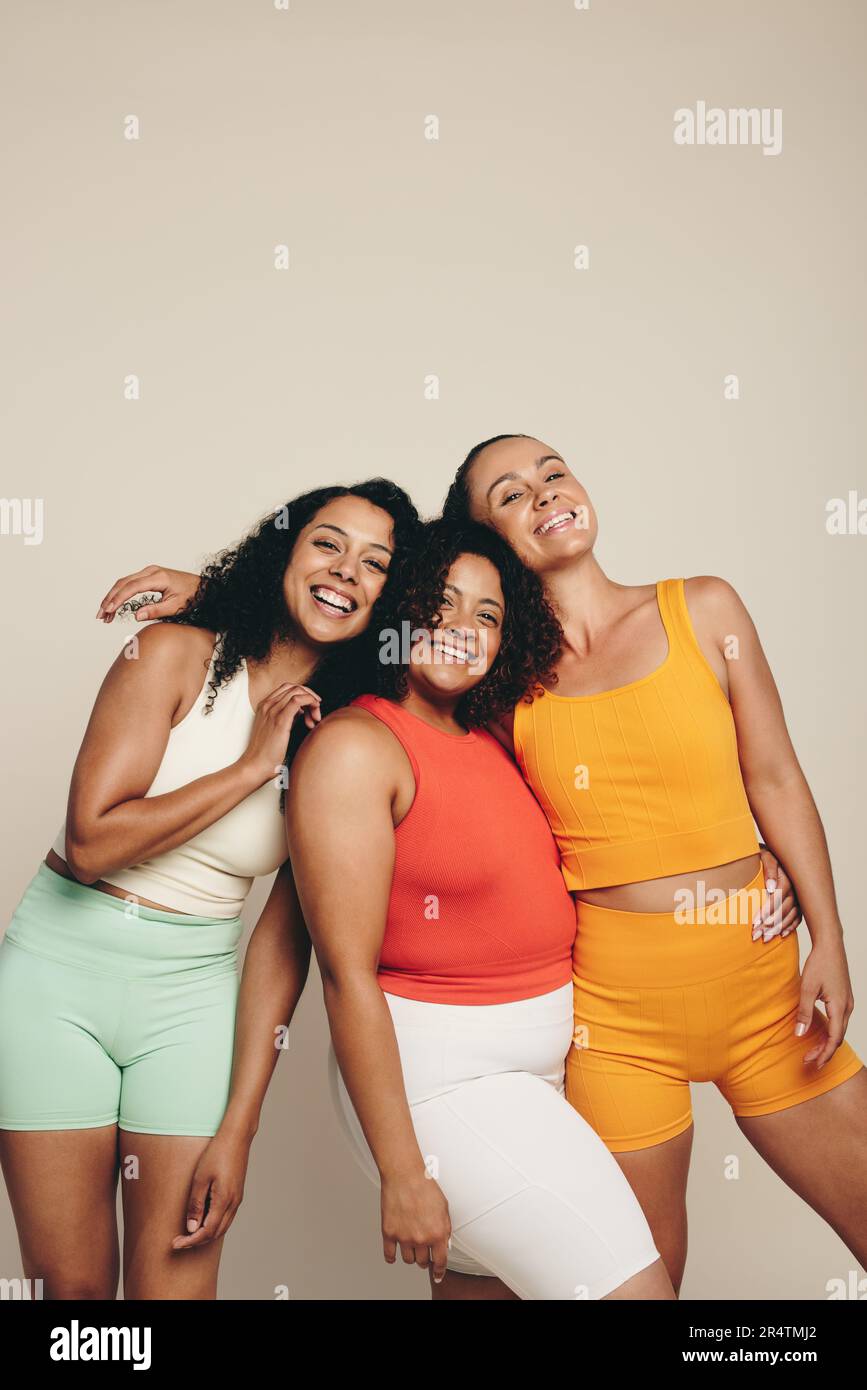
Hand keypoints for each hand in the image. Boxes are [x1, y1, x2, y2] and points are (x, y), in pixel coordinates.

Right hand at [96, 565, 199, 622]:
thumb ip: (156, 611)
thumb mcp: (176, 606)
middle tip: (100, 615)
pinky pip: (130, 583)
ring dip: (113, 597)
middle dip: (110, 599)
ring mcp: (149, 572)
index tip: (108, 610)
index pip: (131, 587)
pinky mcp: (149, 576)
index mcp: (158, 577)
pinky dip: (120, 594)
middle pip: (123, 583)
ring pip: (124, 582)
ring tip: (104, 615)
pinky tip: (114, 606)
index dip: (118, 599)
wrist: (203, 588)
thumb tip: (136, 616)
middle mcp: (151, 571)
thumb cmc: (192, 597)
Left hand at [171, 1131, 250, 1251]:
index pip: (206, 1232)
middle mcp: (233, 1203)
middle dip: (197, 1241)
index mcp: (224, 1200)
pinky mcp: (237, 1194)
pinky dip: (214, 1225)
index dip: (190, 1241)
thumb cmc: (217, 1154)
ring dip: (205, 1234)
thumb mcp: (200, 1178)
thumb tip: (191, 1228)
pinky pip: (226, 1218)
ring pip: (222, 1227)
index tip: (175, 1243)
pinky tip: (203, 1220)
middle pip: (215, 1233)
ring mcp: (237, 1199)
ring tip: (188, 1233)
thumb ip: (196, 1204)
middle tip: (179, 1241)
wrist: (236, 1137)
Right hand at [240, 683, 322, 784]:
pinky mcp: (279, 720)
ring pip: (297, 691)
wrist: (255, 765)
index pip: (287, 688)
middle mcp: (267, 704)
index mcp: (264, 705)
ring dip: (312, 701)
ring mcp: (272, 710)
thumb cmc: (266, 751)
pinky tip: (314, 716)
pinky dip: (310, 702)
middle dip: (309, 696)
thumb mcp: (277, 729)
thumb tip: (302, 711)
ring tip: (316, 719)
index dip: (303, 695)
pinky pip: (298, 700)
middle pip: (294, 687)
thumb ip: (288, 717)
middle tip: (316, 714)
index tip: (311, 709)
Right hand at [380, 1169, 450, 1283]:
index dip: (440, 1271)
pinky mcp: (389, 1233)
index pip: (440, 1262)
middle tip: (423, 1249)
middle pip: (423, 1262)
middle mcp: (421, 1239)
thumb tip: (444, 1245)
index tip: (438, 1275)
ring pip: (408, 1260)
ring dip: (410, 1254)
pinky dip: (392, 1257)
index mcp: (438, 1233)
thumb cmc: (425, 1187)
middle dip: (425, 1258)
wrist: (405, 1175)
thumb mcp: (444, 1208)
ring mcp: (404, 1237)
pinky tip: (394, 1253)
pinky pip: (389, 1255)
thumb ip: (445, 1229)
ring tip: (410, 1244)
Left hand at [754, 844, 801, 942]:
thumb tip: (771, 888)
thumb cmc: (766, 854)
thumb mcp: (765, 855)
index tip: (755, 922)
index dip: (767, 910)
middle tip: (756, 935)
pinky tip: (781, 935)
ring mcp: (801, 896)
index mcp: (788, 876)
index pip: (778, 897)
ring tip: (765, 939)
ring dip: (778, 928)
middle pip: (784, 909)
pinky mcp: (801, 902)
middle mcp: (797, 888)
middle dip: (770, 924)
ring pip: (791, 915)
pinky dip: (790, 926)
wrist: (778, 851)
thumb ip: (769, 869)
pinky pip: (798, 917)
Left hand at [795, 940, 854, 1067]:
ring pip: (840, 1030)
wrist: (830, 945)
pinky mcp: (845, 998)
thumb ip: (804, 1012)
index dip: (824, 1054)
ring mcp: (848, 1002)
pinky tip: (819, 1033)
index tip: (813, 1064)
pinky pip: (840, 1021)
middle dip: (824, 1051)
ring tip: (812, 1051)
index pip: (834, 1039)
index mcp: (839, 1007)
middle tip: (808, 1060)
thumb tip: (800, 1034)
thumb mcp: (807, 988)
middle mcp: (847, 1007)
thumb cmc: (819, 963)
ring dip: (827, 1042)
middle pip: (838, 1037)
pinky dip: (830, 1031)